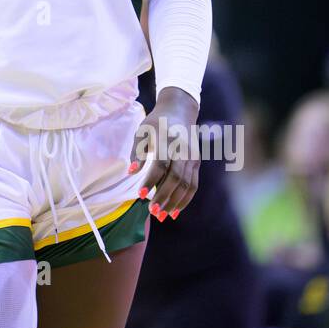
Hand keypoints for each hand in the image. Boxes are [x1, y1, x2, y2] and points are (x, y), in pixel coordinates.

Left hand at [129, 86, 200, 223]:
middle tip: (152, 211)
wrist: (180, 111)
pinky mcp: (197, 163)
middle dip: (164, 196)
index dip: (151, 181)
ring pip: (187, 184)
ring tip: (162, 216)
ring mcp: (192, 157)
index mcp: (167, 140)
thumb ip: (137, 152)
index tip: (140, 195)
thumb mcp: (142, 131)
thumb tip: (131, 172)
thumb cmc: (156, 123)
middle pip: (176, 177)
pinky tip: (175, 212)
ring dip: (175, 203)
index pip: (161, 164)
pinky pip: (193, 185)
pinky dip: (185, 200)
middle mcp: (182, 150)